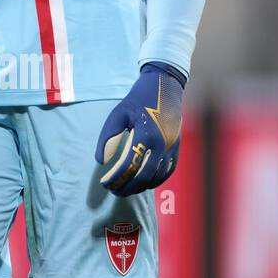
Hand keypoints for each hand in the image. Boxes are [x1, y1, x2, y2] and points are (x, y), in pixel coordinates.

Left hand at [95, 64, 183, 195]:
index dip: (115, 178)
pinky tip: (144, 183)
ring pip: (157, 177)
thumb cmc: (138, 100)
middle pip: (143, 176)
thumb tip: (100, 161)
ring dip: (141, 186)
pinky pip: (168, 171)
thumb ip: (108, 137)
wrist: (165, 86)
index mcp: (145, 135)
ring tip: (126, 189)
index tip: (104, 184)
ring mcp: (171, 147)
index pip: (128, 166)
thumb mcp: (118, 114)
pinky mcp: (177, 147)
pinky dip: (156, 181)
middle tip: (114, 191)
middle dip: (127, 188)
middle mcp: (161, 144)